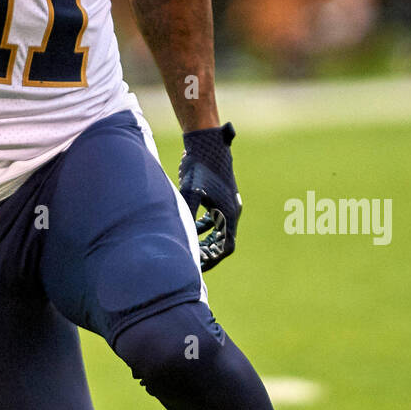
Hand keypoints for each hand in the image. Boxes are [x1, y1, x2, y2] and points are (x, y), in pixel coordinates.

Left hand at [178, 122, 239, 271]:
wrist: (208, 143)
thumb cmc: (199, 166)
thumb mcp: (190, 191)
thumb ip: (187, 213)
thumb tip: (178, 233)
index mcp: (228, 213)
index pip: (225, 247)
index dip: (212, 259)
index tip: (198, 266)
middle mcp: (232, 210)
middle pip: (224, 241)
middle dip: (209, 252)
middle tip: (192, 260)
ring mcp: (228, 202)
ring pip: (220, 229)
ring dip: (207, 239)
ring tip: (192, 247)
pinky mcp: (222, 196)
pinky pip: (217, 218)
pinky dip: (206, 225)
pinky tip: (193, 225)